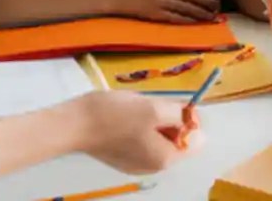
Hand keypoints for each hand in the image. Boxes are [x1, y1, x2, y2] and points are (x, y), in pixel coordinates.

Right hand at [73, 91, 201, 173]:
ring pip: (158, 137)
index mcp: (165, 158)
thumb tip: (196, 124)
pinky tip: (124, 117)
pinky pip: (142, 140)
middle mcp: (154, 166)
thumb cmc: (116, 115)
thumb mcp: (153, 109)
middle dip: (168, 119)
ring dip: (153, 120)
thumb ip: (180, 117)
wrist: (75, 124)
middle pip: (176, 139)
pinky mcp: (122, 157)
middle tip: (149, 106)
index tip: (170, 105)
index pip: (195, 139)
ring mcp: (137, 163)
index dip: (188, 119)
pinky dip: (139, 126)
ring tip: (134, 110)